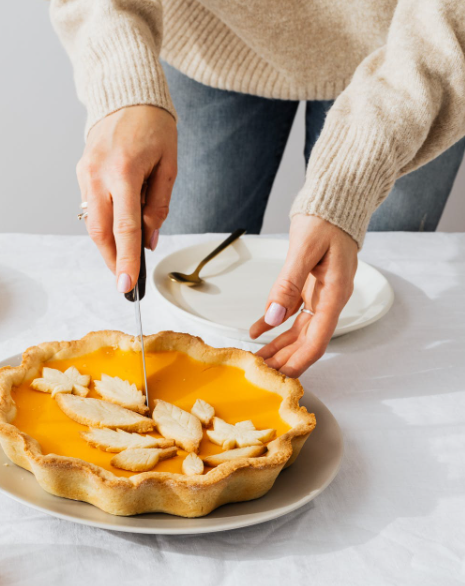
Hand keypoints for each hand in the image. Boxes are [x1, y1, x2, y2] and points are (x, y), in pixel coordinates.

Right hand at [76, 105, 176, 292]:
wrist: (126, 96)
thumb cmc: (152, 127)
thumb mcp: (168, 165)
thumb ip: (158, 205)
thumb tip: (148, 240)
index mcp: (125, 171)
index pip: (124, 227)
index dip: (127, 259)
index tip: (127, 285)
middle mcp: (98, 175)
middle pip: (100, 232)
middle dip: (113, 260)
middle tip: (124, 281)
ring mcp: (85, 174)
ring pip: (92, 223)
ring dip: (107, 245)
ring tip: (123, 258)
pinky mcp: (80, 172)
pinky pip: (90, 207)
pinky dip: (104, 223)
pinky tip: (117, 227)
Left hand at [250, 215, 357, 376]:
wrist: (336, 201)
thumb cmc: (326, 220)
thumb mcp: (305, 249)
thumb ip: (288, 284)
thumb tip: (273, 318)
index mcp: (335, 293)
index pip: (318, 339)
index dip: (299, 361)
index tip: (283, 377)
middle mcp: (329, 299)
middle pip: (307, 340)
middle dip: (285, 360)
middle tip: (262, 376)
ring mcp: (320, 295)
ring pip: (298, 331)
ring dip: (278, 347)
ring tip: (258, 362)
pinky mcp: (309, 288)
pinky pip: (291, 314)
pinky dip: (273, 325)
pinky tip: (256, 333)